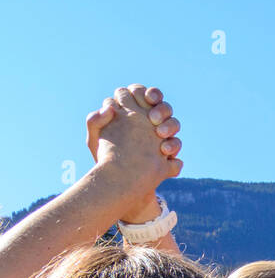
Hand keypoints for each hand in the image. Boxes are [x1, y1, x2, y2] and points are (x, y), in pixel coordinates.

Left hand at [86, 85, 181, 216]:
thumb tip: (109, 107)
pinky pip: (177, 144)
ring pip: (173, 122)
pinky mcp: (168, 153)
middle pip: (162, 105)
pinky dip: (173, 146)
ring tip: (159, 134)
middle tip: (152, 118)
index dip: (144, 93)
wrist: (119, 184)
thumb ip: (95, 121)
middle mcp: (148, 121)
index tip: (144, 99)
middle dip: (161, 108)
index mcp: (131, 112)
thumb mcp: (95, 141)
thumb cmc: (104, 160)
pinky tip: (164, 152)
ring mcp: (160, 137)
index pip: (141, 93)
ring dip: (170, 125)